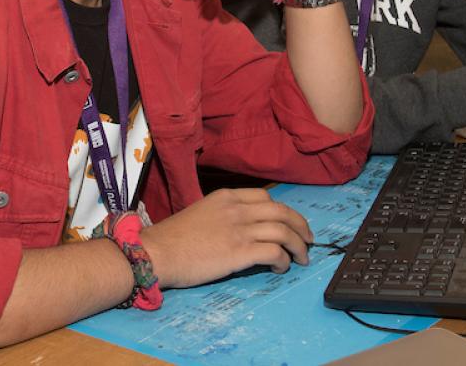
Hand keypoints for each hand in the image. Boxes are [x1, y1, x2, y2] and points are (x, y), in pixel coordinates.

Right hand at [139, 188, 313, 287]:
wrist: (156, 253)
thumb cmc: (172, 239)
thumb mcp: (200, 214)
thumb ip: (223, 216)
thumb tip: (241, 230)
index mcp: (226, 196)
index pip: (266, 198)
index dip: (284, 212)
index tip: (291, 224)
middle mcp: (237, 209)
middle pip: (282, 212)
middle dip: (301, 227)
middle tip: (308, 240)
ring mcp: (240, 229)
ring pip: (284, 231)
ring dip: (299, 246)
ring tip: (302, 259)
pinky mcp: (240, 251)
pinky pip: (275, 252)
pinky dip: (284, 260)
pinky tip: (281, 268)